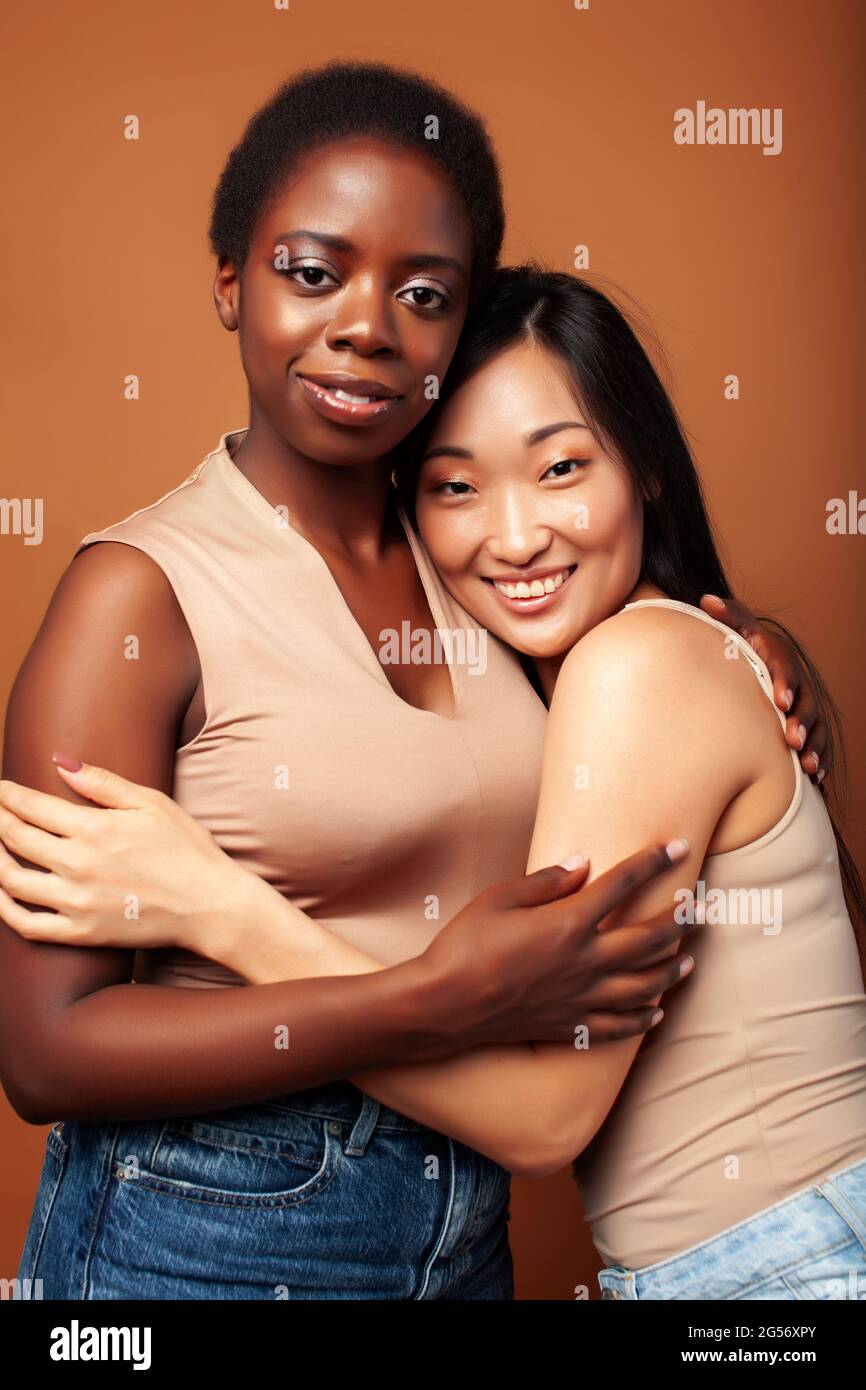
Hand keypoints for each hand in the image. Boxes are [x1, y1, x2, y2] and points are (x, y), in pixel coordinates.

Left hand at [0, 759, 278, 960]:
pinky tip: (1, 892)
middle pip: (14, 837)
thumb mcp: (152, 803)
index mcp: (95, 828)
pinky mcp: (80, 932)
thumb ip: (102, 783)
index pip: (31, 806)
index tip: (1, 788)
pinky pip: (26, 924)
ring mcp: (75, 902)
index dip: (7, 794)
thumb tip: (60, 762)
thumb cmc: (187, 850)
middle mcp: (78, 864)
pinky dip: (3, 907)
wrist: (210, 906)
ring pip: (10, 879)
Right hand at [420, 841, 701, 1046]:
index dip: (653, 863)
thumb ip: (547, 881)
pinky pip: (621, 1026)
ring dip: (672, 969)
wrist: (444, 1005)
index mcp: (568, 924)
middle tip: (700, 906)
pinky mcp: (572, 1026)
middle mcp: (585, 962)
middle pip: (649, 938)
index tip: (677, 848)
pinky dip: (644, 1018)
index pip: (622, 884)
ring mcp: (582, 998)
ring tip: (689, 958)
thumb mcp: (500, 898)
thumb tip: (583, 863)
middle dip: (680, 919)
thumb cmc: (465, 945)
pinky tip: (656, 1010)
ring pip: (645, 985)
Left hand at [700, 594, 827, 780]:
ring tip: (805, 764)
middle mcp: (798, 683)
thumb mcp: (737, 626)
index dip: (785, 684)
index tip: (779, 700)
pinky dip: (819, 758)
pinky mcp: (808, 726)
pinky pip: (819, 743)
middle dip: (802, 721)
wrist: (759, 660)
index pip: (786, 669)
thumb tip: (706, 600)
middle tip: (793, 739)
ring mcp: (806, 705)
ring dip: (814, 745)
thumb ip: (727, 615)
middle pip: (807, 702)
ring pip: (817, 726)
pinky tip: (814, 775)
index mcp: (780, 660)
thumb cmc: (744, 645)